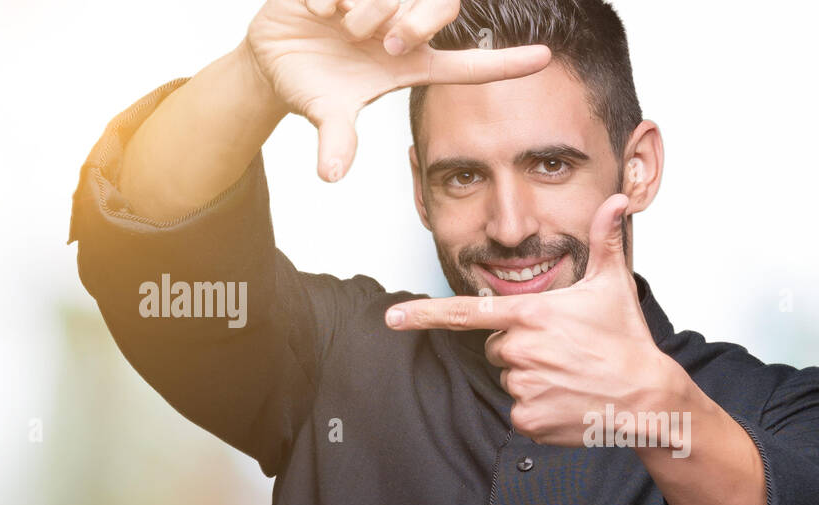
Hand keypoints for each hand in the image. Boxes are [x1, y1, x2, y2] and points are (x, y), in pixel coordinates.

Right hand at [244, 0, 549, 180]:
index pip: (469, 65)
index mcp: (411, 63)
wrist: (272, 55)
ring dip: (365, 14)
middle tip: (381, 44)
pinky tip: (315, 10)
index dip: (506, 64)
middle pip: (440, 10)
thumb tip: (329, 174)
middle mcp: (402, 28)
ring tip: (340, 28)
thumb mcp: (326, 113)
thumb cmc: (314, 84)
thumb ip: (336, 139)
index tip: (546, 59)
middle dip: (412, 24)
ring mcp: (376, 0)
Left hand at [384, 194, 689, 445]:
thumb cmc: (627, 340)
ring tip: (569, 377)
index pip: (467, 312)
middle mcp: (521, 349)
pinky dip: (539, 410)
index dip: (426, 315)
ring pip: (510, 379)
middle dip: (521, 349)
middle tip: (561, 351)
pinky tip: (567, 402)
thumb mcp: (614, 286)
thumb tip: (617, 199)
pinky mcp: (529, 419)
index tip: (393, 318)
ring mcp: (523, 386)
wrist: (646, 397)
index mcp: (531, 313)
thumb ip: (606, 240)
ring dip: (532, 379)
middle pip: (496, 348)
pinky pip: (519, 411)